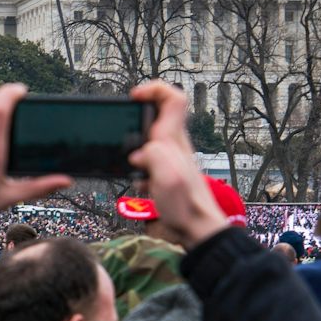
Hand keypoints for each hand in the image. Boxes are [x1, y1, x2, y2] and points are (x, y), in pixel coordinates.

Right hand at [127, 81, 229, 247]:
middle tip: (123, 135)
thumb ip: (153, 154)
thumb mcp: (167, 175)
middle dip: (136, 122)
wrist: (197, 230)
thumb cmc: (186, 205)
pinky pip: (146, 163)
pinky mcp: (165, 174)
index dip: (153, 90)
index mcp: (173, 139)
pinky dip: (137, 171)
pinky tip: (140, 185)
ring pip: (147, 140)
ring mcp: (169, 159)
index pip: (174, 98)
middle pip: (157, 116)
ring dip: (133, 150)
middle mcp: (173, 144)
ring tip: (132, 167)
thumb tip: (138, 151)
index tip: (134, 98)